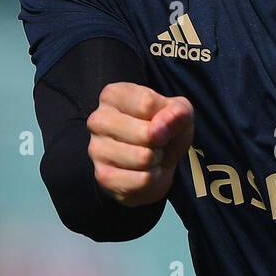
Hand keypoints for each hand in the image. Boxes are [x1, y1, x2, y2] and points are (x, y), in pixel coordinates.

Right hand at [86, 82, 192, 206]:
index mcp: (112, 95)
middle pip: (145, 133)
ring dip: (156, 161)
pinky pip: (142, 179)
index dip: (166, 118)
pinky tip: (144, 171)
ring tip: (150, 156)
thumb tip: (160, 128)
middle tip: (156, 142)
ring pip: (143, 158)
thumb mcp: (179, 113)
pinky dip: (153, 178)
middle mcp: (97, 119)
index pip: (147, 104)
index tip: (163, 121)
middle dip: (161, 142)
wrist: (155, 165)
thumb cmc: (163, 130)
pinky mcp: (102, 176)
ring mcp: (96, 149)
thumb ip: (177, 112)